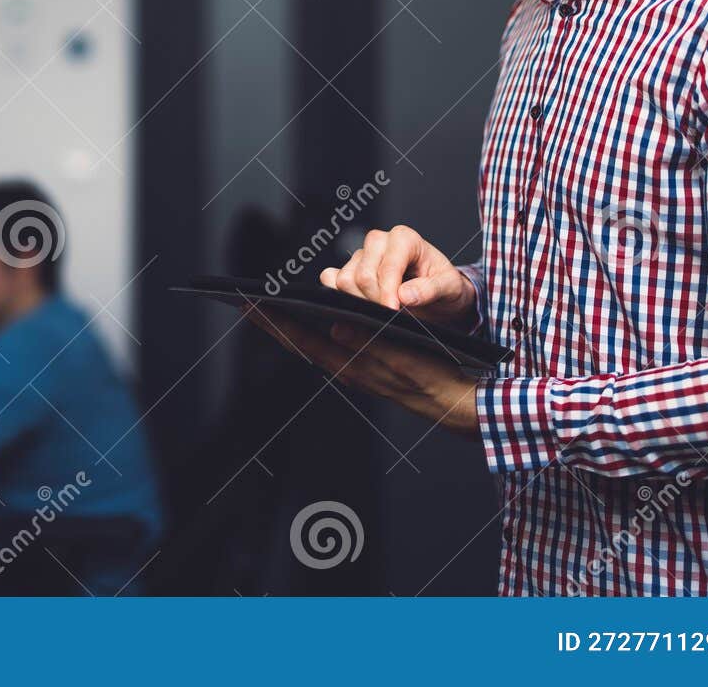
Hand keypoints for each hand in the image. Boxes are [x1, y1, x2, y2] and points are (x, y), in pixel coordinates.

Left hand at [245, 304, 480, 433]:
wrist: (460, 403)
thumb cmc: (437, 379)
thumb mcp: (404, 357)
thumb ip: (370, 343)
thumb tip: (336, 328)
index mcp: (355, 367)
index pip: (304, 341)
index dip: (276, 323)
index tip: (249, 305)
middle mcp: (350, 369)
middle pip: (303, 343)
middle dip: (274, 324)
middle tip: (247, 304)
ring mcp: (358, 370)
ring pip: (315, 345)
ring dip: (292, 327)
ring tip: (270, 309)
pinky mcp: (370, 369)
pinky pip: (333, 348)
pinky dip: (316, 333)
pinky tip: (313, 321)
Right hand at [319, 225, 474, 326]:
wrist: (438, 292)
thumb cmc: (443, 284)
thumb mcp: (449, 287)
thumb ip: (430, 289)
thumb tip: (405, 295)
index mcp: (404, 238)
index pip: (387, 267)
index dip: (388, 292)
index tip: (394, 311)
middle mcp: (379, 241)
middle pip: (362, 275)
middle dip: (376, 300)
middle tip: (395, 313)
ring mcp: (361, 254)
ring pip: (344, 280)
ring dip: (362, 301)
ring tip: (384, 307)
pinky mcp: (348, 267)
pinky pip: (330, 279)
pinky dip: (341, 295)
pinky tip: (364, 303)